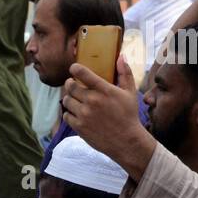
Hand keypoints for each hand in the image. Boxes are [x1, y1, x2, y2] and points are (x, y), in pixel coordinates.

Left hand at [63, 54, 155, 179]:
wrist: (126, 141)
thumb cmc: (129, 115)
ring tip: (75, 99)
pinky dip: (69, 113)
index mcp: (104, 90)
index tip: (74, 68)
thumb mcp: (130, 92)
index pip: (83, 74)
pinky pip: (66, 115)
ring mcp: (84, 114)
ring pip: (67, 100)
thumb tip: (121, 56)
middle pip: (70, 87)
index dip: (75, 68)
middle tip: (72, 84)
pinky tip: (76, 112)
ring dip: (69, 98)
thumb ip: (125, 73)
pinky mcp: (79, 126)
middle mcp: (92, 101)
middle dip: (69, 83)